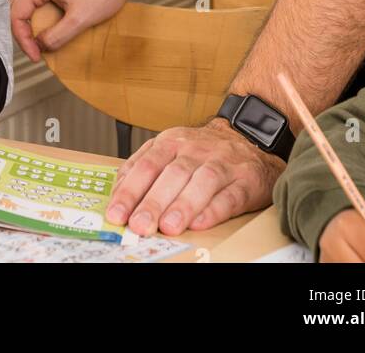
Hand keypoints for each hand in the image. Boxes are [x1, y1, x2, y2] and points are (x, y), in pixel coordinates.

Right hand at [10, 0, 133, 61]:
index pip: (17, 14)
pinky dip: (42, 15)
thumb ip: (57, 36)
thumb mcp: (80, 19)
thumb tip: (42, 46)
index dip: (23, 39)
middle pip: (19, 8)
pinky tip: (51, 27)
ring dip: (33, 24)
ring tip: (41, 41)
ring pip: (29, 4)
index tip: (35, 54)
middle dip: (24, 33)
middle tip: (35, 51)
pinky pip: (40, 0)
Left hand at [105, 117, 284, 236]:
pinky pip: (231, 195)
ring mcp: (223, 164)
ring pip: (203, 182)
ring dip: (183, 205)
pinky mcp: (246, 180)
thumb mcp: (170, 148)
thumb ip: (143, 167)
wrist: (248, 137)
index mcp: (173, 141)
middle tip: (139, 225)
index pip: (147, 164)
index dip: (130, 190)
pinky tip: (201, 223)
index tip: (116, 213)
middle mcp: (197, 150)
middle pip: (173, 174)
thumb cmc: (202, 151)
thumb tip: (118, 194)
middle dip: (154, 201)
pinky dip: (215, 209)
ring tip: (168, 227)